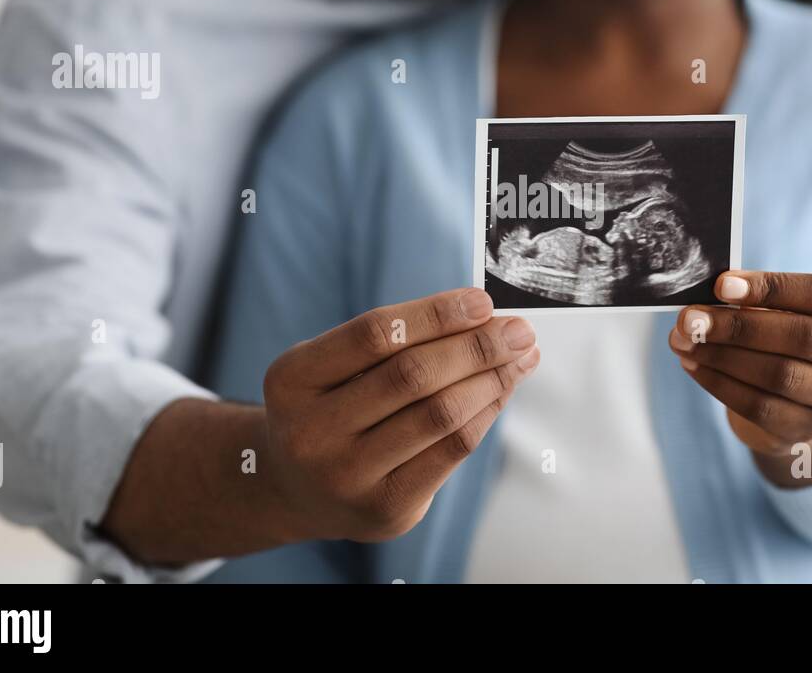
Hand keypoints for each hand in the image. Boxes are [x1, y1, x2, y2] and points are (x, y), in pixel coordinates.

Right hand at [262, 288, 537, 541]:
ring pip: (440, 415)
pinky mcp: (385, 509)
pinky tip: (500, 392)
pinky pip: (452, 451)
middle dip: (477, 347)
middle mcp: (310, 431)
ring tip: (520, 359)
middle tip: (519, 331)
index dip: (436, 314)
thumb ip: (396, 341)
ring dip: (491, 380)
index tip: (483, 302)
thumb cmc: (331, 409)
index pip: (375, 334)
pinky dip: (485, 414)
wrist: (297, 490)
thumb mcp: (334, 367)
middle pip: (413, 375)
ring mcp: (346, 476)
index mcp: (291, 379)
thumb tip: (484, 317)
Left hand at [668, 271, 811, 486]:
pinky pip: (759, 407)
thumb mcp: (787, 307)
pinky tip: (694, 366)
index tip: (721, 286)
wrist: (801, 394)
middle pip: (803, 337)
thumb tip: (703, 303)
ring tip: (684, 341)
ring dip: (722, 356)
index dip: (770, 288)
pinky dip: (720, 384)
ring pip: (780, 375)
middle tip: (690, 318)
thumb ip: (755, 298)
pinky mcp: (807, 428)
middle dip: (739, 326)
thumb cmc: (788, 332)